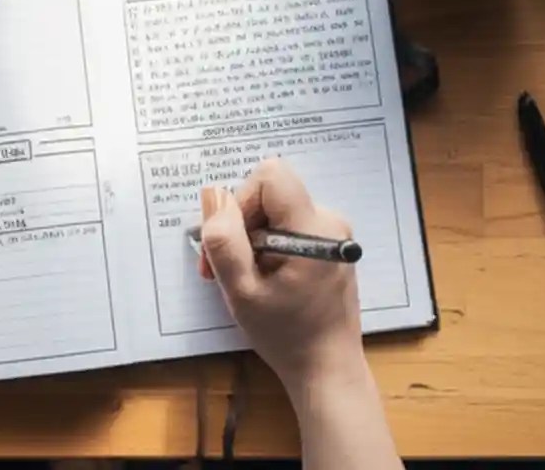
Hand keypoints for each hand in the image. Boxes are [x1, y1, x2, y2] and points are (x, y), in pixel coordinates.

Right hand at [198, 158, 362, 388]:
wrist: (327, 369)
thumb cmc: (286, 336)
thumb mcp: (242, 292)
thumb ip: (224, 241)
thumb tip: (214, 195)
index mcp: (313, 228)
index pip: (271, 175)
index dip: (241, 200)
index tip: (232, 242)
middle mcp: (328, 220)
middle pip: (269, 195)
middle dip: (238, 227)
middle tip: (222, 271)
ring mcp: (331, 232)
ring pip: (273, 212)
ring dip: (248, 242)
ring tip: (242, 282)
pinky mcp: (327, 244)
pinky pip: (286, 227)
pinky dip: (265, 248)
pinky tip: (261, 281)